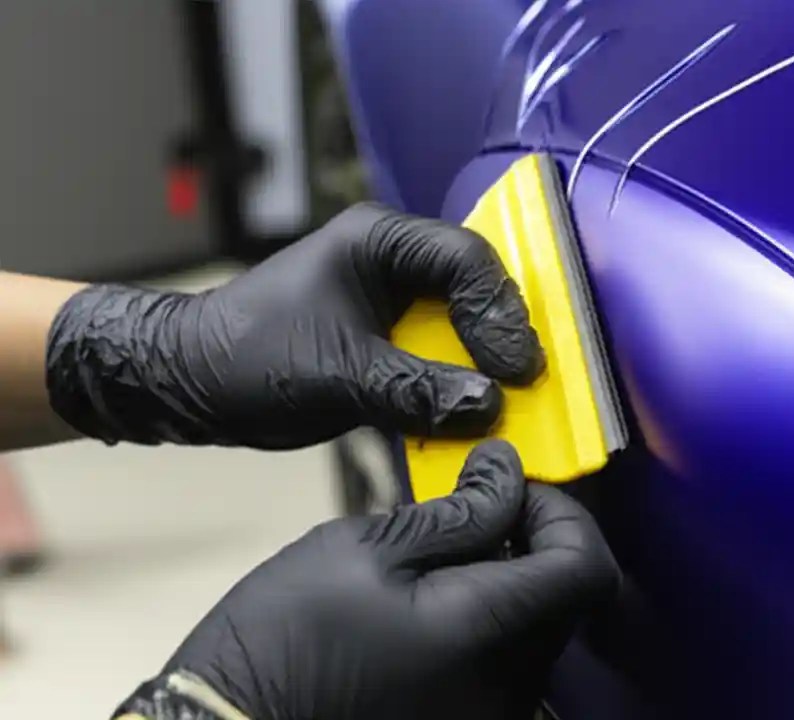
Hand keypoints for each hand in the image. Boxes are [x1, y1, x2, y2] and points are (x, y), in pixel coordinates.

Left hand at [46, 203, 544, 447]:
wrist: (187, 383)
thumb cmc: (247, 358)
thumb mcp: (335, 374)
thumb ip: (414, 388)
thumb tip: (488, 405)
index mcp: (380, 240)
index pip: (465, 260)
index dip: (500, 312)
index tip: (516, 367)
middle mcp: (394, 262)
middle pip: (477, 287)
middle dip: (502, 336)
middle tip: (526, 384)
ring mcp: (394, 300)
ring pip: (465, 323)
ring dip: (486, 363)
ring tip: (510, 401)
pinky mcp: (390, 339)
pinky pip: (443, 354)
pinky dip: (460, 383)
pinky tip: (474, 413)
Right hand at [143, 441, 617, 719]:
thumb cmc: (281, 645)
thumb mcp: (363, 551)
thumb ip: (457, 513)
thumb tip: (509, 476)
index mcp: (487, 635)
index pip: (587, 566)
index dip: (563, 514)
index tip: (514, 490)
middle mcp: (507, 688)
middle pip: (566, 598)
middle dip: (532, 540)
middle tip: (471, 509)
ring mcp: (491, 715)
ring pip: (537, 629)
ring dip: (508, 579)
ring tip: (436, 557)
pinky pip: (506, 664)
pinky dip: (488, 621)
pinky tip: (428, 604)